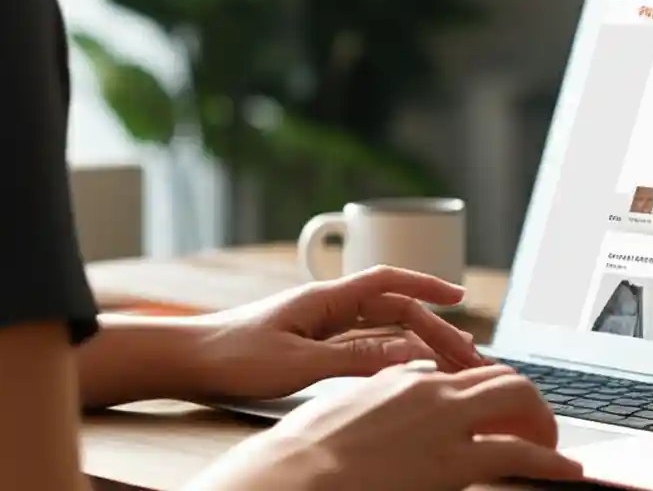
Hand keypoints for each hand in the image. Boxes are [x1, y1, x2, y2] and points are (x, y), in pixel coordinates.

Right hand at [186, 363, 583, 490]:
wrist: (290, 476)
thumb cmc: (302, 455)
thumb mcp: (344, 411)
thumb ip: (377, 400)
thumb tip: (395, 396)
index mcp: (400, 376)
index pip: (462, 371)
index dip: (488, 391)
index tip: (498, 409)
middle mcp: (429, 388)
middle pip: (500, 377)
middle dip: (526, 400)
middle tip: (535, 427)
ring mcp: (444, 421)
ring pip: (518, 400)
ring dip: (543, 422)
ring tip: (554, 449)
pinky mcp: (454, 461)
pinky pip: (520, 452)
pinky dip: (551, 460)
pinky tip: (566, 469)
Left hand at [187, 265, 487, 400]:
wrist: (186, 361)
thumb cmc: (232, 357)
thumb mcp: (298, 363)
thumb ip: (355, 357)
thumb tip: (407, 352)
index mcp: (325, 299)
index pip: (389, 283)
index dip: (428, 287)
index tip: (461, 299)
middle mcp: (326, 307)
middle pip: (393, 310)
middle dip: (434, 329)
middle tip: (467, 357)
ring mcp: (319, 326)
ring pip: (381, 330)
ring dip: (416, 344)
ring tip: (449, 365)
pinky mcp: (310, 345)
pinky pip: (363, 346)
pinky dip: (391, 355)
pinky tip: (406, 370)